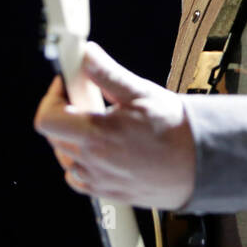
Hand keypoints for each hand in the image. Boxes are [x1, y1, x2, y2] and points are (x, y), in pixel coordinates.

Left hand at [33, 41, 196, 210]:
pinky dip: (81, 161)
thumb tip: (85, 55)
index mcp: (98, 134)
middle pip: (55, 134)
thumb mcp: (141, 93)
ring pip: (65, 155)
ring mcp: (98, 180)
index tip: (67, 86)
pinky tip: (102, 148)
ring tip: (101, 125)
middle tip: (90, 100)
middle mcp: (93, 161)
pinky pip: (78, 177)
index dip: (52, 97)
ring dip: (73, 137)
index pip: (46, 119)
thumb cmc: (175, 130)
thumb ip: (107, 73)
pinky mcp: (106, 192)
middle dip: (66, 112)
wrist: (200, 164)